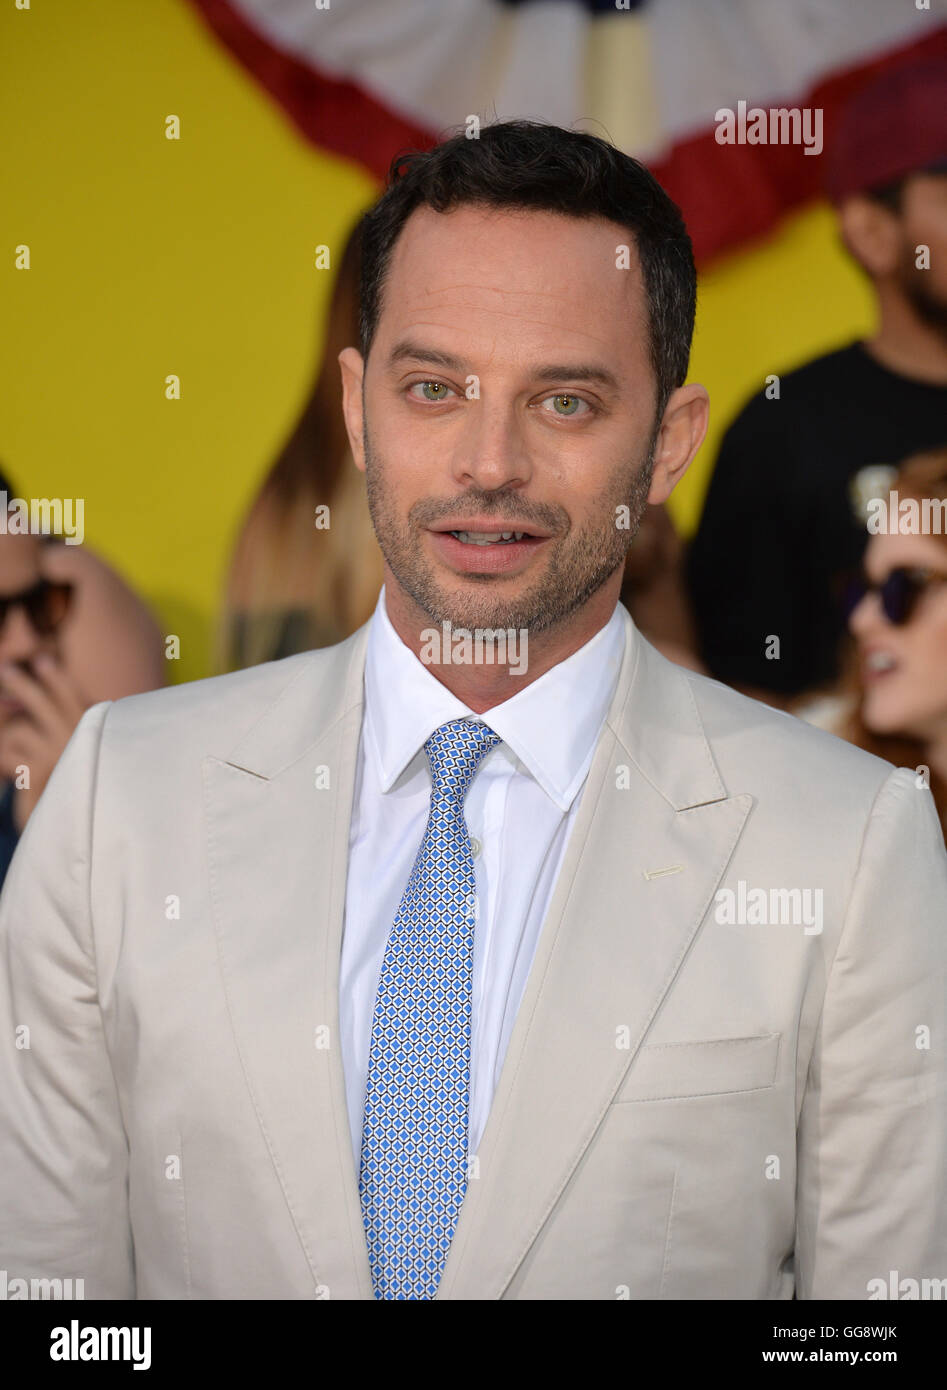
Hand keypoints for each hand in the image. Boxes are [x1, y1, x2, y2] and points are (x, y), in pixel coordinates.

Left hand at [0, 653, 89, 832]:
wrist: (75, 827)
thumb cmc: (72, 784)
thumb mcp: (73, 752)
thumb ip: (61, 725)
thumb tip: (26, 699)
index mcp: (93, 732)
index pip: (72, 696)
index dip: (56, 678)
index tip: (42, 660)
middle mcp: (80, 740)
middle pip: (44, 703)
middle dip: (22, 684)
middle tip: (6, 670)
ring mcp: (60, 756)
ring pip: (18, 730)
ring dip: (12, 742)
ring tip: (24, 760)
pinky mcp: (40, 773)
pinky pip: (8, 753)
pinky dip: (8, 762)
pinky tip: (21, 776)